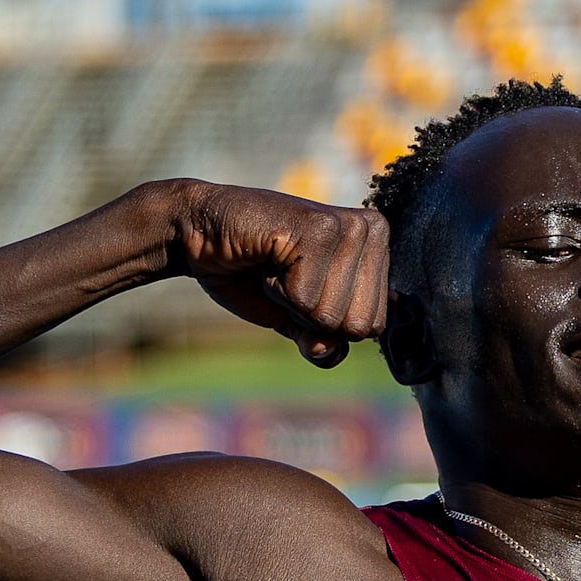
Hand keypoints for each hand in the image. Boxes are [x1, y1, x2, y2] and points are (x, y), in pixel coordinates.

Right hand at [172, 183, 389, 366]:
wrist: (201, 232)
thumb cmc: (252, 272)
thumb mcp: (295, 317)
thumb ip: (321, 341)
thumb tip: (331, 354)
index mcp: (378, 252)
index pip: (373, 326)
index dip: (327, 323)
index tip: (301, 287)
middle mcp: (372, 232)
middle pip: (358, 325)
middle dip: (311, 314)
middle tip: (287, 275)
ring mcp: (348, 226)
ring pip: (331, 314)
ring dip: (290, 299)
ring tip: (276, 264)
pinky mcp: (319, 227)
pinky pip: (306, 298)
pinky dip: (276, 288)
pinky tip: (268, 255)